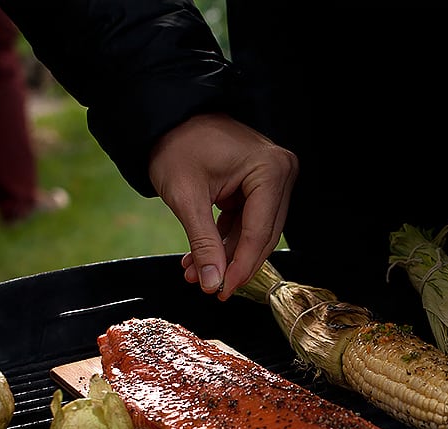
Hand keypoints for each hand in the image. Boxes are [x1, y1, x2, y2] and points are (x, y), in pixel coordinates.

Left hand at [149, 113, 298, 299]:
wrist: (167, 118)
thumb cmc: (176, 144)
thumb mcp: (186, 197)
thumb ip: (203, 243)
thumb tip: (213, 283)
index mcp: (270, 169)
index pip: (260, 231)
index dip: (241, 266)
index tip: (222, 291)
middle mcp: (280, 172)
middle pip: (263, 235)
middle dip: (233, 263)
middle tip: (212, 288)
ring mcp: (272, 177)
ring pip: (255, 232)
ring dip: (226, 255)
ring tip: (197, 273)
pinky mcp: (260, 184)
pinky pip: (247, 220)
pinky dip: (225, 240)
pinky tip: (201, 257)